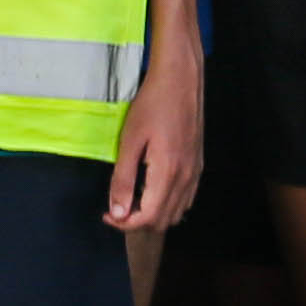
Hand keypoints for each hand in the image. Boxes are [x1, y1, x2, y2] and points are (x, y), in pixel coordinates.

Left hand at [106, 22, 204, 231]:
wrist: (180, 81)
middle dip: (137, 222)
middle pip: (163, 221)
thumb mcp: (130, 141)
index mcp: (167, 173)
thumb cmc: (151, 105)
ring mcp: (195, 172)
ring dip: (153, 214)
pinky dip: (168, 204)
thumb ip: (124, 179)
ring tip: (132, 199)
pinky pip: (186, 198)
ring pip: (177, 212)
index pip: (149, 218)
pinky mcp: (198, 165)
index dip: (125, 224)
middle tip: (116, 207)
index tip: (107, 214)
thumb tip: (118, 212)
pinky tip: (152, 190)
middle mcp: (186, 178)